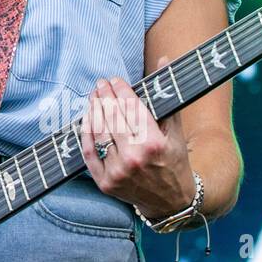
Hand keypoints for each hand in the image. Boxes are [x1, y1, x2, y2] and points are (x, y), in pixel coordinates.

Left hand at [78, 73, 195, 221]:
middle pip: (111, 117)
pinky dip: (85, 132)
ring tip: (94, 96)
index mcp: (154, 144)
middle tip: (101, 83)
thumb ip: (167, 95)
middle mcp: (134, 158)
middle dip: (104, 96)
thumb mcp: (176, 130)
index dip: (120, 90)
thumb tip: (163, 59)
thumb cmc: (174, 160)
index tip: (115, 80)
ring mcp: (117, 172)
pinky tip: (87, 118)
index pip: (130, 108)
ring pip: (97, 132)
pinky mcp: (105, 183)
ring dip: (93, 110)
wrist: (171, 202)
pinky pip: (88, 151)